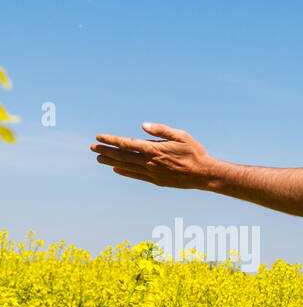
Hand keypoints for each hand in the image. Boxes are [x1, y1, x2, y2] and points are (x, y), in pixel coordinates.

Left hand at [91, 123, 219, 188]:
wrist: (205, 174)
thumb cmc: (194, 152)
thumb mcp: (181, 135)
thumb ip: (161, 130)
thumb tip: (142, 125)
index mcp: (154, 149)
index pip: (127, 143)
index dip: (112, 140)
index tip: (99, 137)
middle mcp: (150, 162)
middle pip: (123, 156)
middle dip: (106, 151)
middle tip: (92, 148)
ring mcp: (153, 173)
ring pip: (127, 166)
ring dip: (111, 162)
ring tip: (98, 158)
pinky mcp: (157, 181)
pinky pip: (137, 176)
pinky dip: (125, 172)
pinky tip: (116, 169)